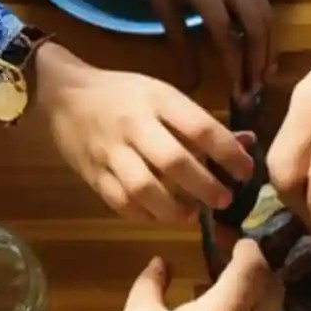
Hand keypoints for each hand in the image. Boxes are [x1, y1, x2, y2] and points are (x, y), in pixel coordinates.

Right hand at [35, 42, 253, 221]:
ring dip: (174, 208)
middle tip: (225, 200)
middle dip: (206, 186)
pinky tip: (160, 216)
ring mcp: (109, 151)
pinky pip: (119, 202)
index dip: (229, 154)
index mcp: (157, 100)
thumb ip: (202, 123)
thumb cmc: (124, 94)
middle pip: (174, 161)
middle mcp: (134, 125)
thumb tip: (247, 144)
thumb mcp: (164, 96)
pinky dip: (143, 214)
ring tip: (192, 215)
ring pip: (144, 187)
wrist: (64, 94)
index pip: (201, 128)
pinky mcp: (92, 173)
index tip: (246, 172)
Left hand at [138, 0, 273, 103]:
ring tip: (262, 79)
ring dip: (268, 52)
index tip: (237, 95)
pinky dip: (267, 35)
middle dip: (258, 66)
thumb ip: (177, 40)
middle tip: (254, 93)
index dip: (235, 70)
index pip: (227, 39)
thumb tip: (191, 80)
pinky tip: (262, 53)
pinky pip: (266, 10)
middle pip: (256, 32)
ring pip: (268, 21)